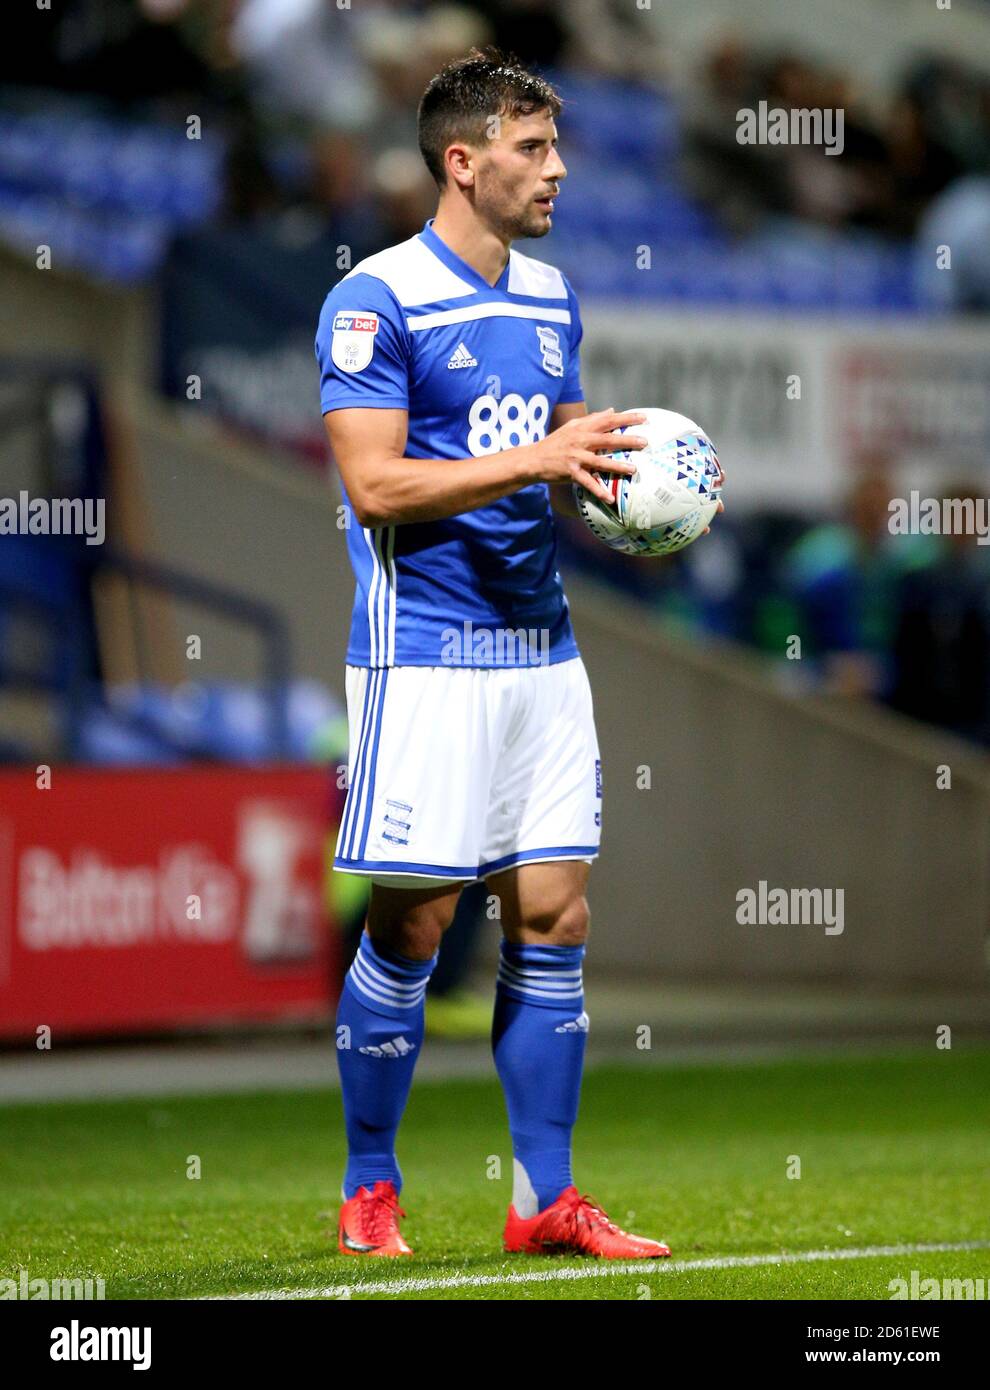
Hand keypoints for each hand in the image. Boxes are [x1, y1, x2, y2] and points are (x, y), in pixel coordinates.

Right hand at [530, 407, 645, 504]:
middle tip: (644, 442)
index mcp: (582, 428)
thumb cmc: (555, 443)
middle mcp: (580, 440)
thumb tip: (612, 410)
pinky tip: (610, 498)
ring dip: (617, 466)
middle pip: (607, 439)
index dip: (626, 418)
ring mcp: (575, 457)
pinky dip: (599, 491)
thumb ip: (593, 419)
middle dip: (627, 440)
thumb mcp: (572, 427)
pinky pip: (587, 483)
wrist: (533, 459)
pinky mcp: (571, 472)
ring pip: (600, 461)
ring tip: (633, 469)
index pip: (608, 420)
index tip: (644, 418)